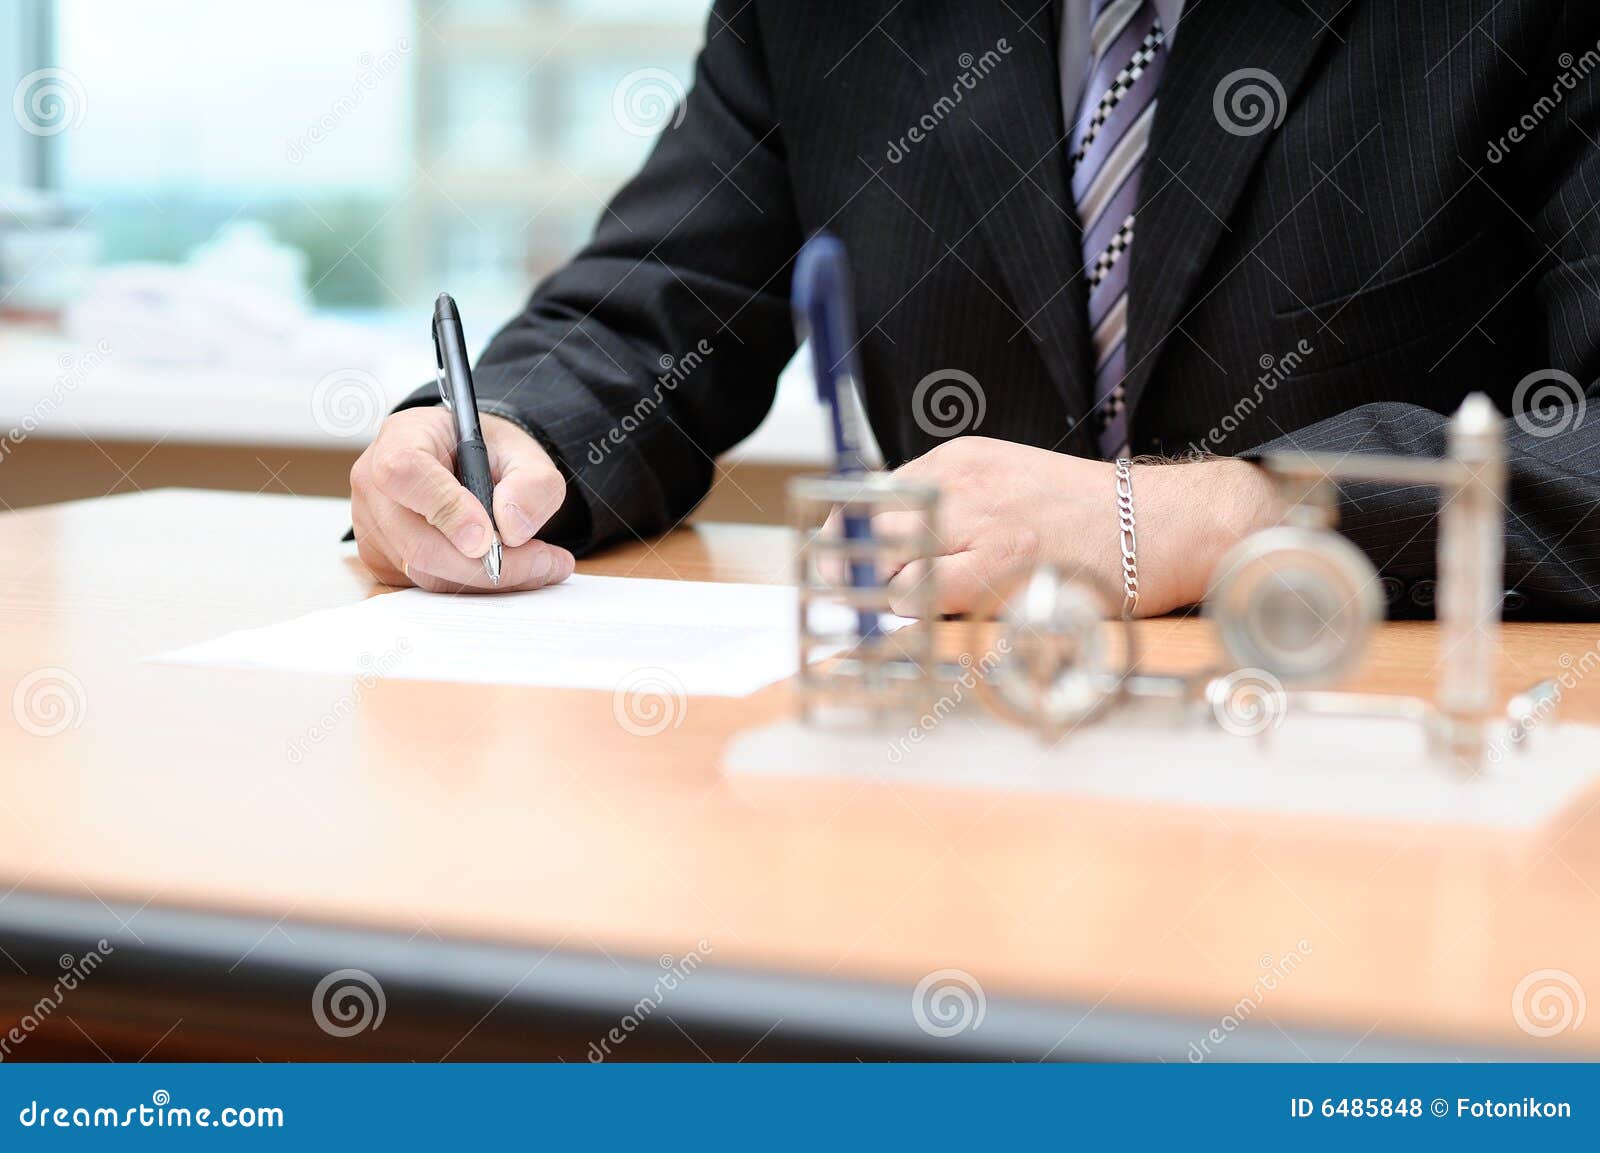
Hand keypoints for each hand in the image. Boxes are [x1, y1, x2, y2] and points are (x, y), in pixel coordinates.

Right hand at [349, 408, 575, 592]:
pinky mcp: (386, 563)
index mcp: (401, 438)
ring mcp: (374, 529)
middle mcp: (374, 486)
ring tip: (541, 565)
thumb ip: (532, 483)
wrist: (471, 467)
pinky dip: (477, 587)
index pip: (405, 473)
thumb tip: (512, 529)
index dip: (447, 509)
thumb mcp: (524, 453)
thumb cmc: (490, 454)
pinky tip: (514, 571)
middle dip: (486, 564)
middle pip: (417, 543)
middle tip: (544, 562)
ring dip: (490, 579)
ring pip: (427, 574)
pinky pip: (429, 587)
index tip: (489, 537)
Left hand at [879, 437, 1282, 616]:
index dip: (851, 536)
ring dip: (884, 594)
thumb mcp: (1006, 482)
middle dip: (858, 566)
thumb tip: (883, 544)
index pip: (870, 496)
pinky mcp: (996, 570)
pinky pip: (918, 597)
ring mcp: (978, 526)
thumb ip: (949, 503)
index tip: (845, 563)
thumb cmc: (1087, 515)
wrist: (1164, 524)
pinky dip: (912, 614)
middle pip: (868, 528)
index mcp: (959, 460)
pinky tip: (937, 617)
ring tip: (908, 608)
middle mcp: (960, 484)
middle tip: (865, 596)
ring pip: (886, 565)